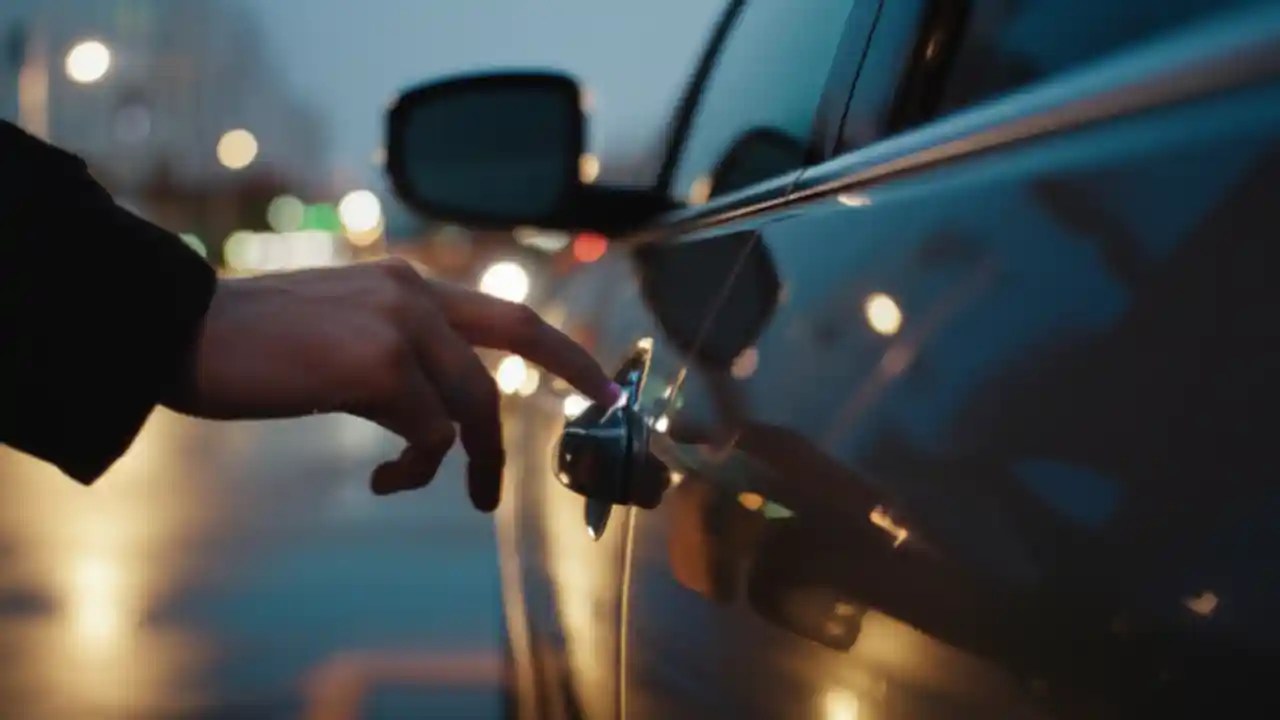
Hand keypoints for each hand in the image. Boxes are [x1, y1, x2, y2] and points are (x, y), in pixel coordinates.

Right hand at [164, 257, 619, 510]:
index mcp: (407, 284)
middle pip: (517, 344)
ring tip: (456, 493)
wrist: (175, 329)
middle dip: (565, 381)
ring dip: (474, 460)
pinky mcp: (377, 366)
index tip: (602, 382)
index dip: (563, 347)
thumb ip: (397, 352)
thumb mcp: (340, 331)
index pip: (506, 312)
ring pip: (475, 404)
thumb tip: (437, 413)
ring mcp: (399, 325)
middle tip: (592, 419)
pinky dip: (416, 472)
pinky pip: (430, 437)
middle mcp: (413, 293)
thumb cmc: (250, 343)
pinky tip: (381, 483)